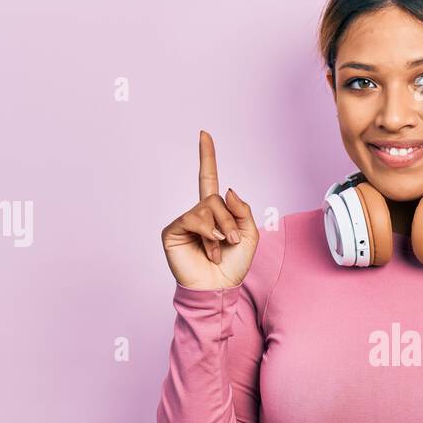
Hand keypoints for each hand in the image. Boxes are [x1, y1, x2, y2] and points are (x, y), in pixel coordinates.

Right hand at [160, 130, 260, 290]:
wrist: (219, 288)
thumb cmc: (233, 266)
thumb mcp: (249, 234)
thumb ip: (242, 209)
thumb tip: (226, 189)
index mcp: (216, 213)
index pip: (209, 179)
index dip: (207, 157)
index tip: (204, 134)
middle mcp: (198, 214)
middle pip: (215, 198)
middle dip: (230, 220)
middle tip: (232, 241)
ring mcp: (184, 222)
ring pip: (206, 208)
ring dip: (220, 229)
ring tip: (219, 248)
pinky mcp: (173, 231)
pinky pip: (193, 219)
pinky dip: (207, 234)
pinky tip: (209, 249)